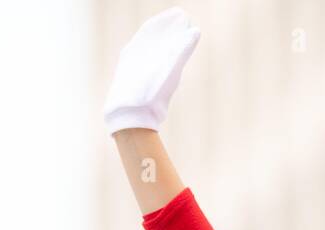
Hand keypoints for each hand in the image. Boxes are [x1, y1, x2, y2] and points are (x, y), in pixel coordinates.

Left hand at [103, 7, 200, 135]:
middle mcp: (131, 58)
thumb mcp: (168, 70)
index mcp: (135, 49)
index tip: (180, 14)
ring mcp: (132, 71)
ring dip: (161, 47)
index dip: (166, 20)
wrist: (129, 119)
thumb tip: (194, 30)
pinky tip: (161, 65)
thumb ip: (181, 50)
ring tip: (173, 42)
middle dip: (166, 32)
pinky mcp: (134, 86)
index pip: (152, 28)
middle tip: (180, 24)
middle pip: (150, 40)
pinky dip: (157, 61)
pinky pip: (146, 67)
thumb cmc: (148, 93)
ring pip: (148, 54)